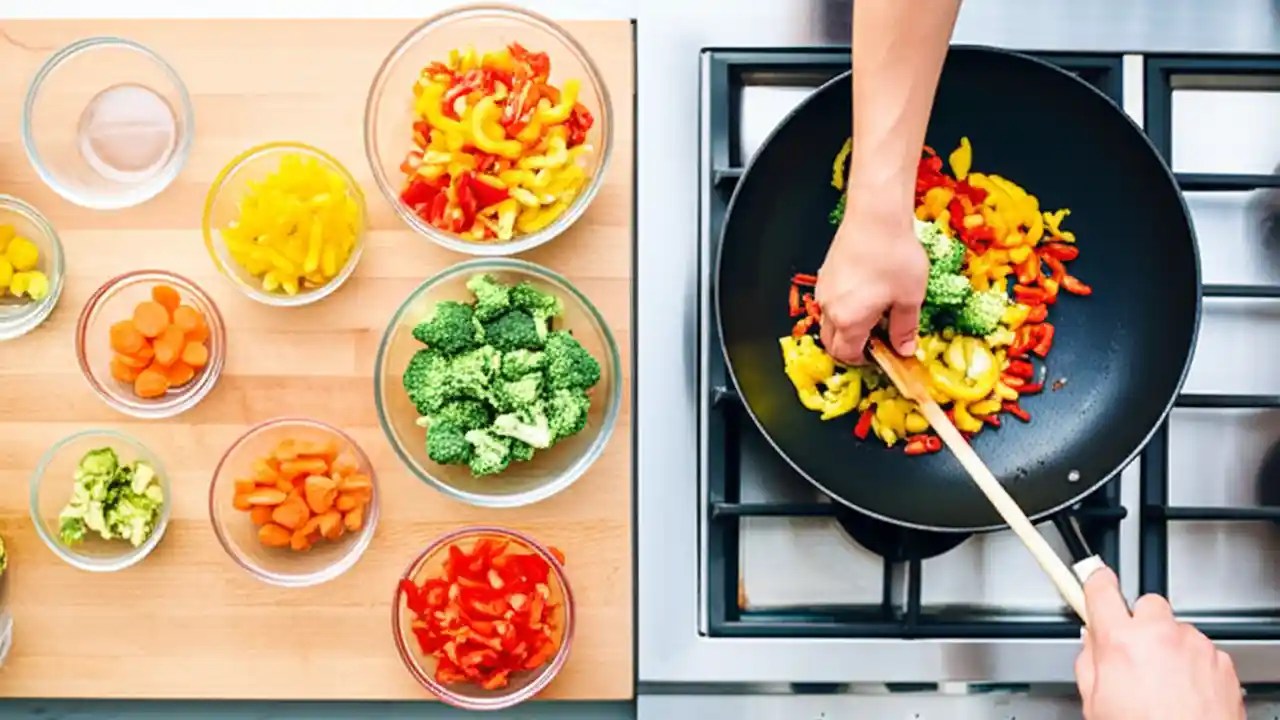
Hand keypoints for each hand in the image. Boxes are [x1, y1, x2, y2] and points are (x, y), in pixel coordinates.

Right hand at [816, 199, 927, 363]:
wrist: (876, 216)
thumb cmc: (895, 256)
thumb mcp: (909, 298)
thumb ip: (904, 328)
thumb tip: (904, 349)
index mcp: (849, 321)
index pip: (848, 354)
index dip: (864, 361)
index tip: (882, 355)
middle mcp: (830, 309)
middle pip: (832, 342)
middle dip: (850, 348)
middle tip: (876, 342)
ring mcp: (825, 289)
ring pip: (828, 321)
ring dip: (845, 328)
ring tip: (872, 316)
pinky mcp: (826, 272)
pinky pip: (829, 301)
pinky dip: (842, 308)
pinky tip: (864, 293)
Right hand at [1075, 565, 1243, 719]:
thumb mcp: (1095, 703)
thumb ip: (1089, 663)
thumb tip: (1091, 644)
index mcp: (1121, 642)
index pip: (1102, 589)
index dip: (1095, 583)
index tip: (1095, 580)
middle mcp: (1161, 636)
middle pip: (1146, 606)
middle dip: (1139, 624)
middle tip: (1135, 654)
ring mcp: (1195, 646)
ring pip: (1177, 630)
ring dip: (1169, 648)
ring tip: (1164, 684)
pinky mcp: (1222, 661)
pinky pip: (1202, 650)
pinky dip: (1194, 665)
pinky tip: (1186, 693)